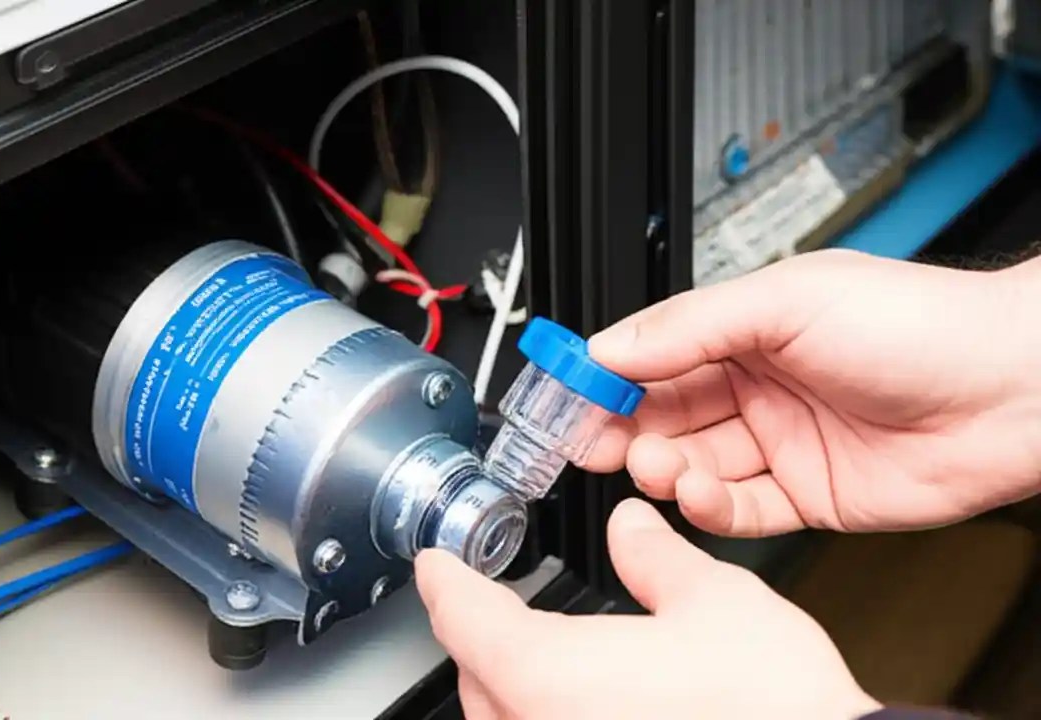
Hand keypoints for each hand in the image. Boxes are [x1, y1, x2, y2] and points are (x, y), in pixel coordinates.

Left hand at [416, 499, 880, 719]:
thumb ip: (660, 559)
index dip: (445, 579)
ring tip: (542, 659)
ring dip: (507, 686)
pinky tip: (587, 709)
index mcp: (546, 673)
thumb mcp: (720, 606)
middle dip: (478, 634)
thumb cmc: (779, 715)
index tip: (437, 564)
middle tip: (494, 604)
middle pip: (473, 674)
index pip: (461, 615)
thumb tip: (636, 529)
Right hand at [583, 249, 1040, 535]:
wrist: (1016, 388)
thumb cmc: (921, 323)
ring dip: (662, 468)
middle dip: (620, 427)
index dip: (604, 372)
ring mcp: (781, 442)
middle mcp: (757, 385)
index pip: (651, 352)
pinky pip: (737, 509)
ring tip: (655, 463)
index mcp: (744, 328)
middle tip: (589, 441)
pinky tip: (697, 494)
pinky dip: (708, 508)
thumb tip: (611, 345)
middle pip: (662, 413)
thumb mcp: (785, 302)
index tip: (565, 389)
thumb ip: (689, 326)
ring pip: (693, 464)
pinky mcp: (806, 496)